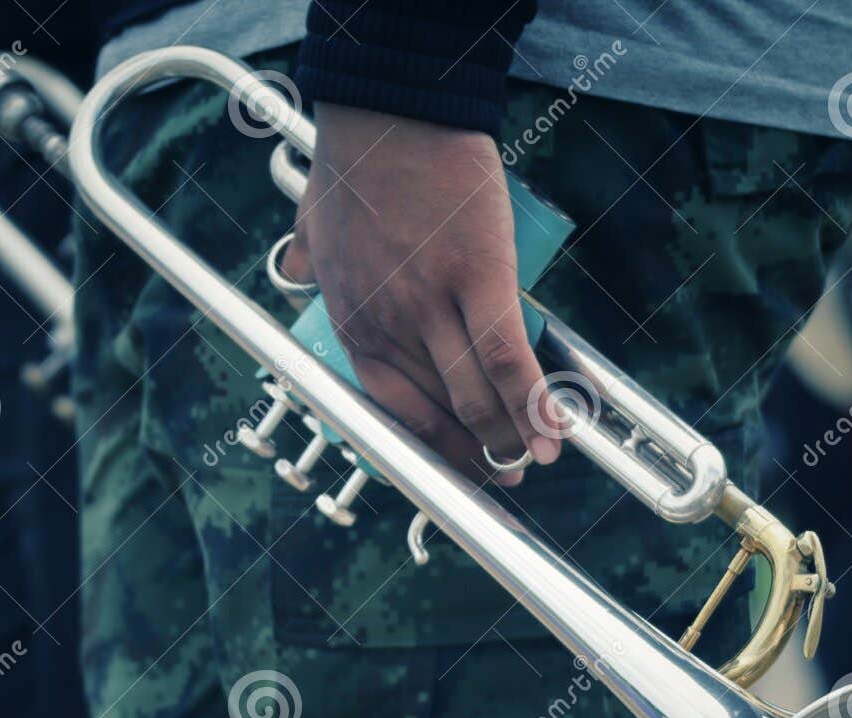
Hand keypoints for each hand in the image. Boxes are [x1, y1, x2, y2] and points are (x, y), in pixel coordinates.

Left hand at [281, 103, 561, 484]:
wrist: (390, 108)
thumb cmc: (357, 157)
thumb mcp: (311, 221)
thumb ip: (307, 252)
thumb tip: (295, 269)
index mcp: (351, 321)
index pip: (391, 410)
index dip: (430, 449)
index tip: (455, 471)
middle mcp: (388, 326)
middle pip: (440, 413)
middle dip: (476, 455)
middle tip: (505, 475)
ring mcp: (432, 306)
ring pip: (477, 396)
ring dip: (511, 439)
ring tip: (535, 460)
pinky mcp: (479, 279)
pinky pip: (510, 357)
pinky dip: (535, 402)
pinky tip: (555, 433)